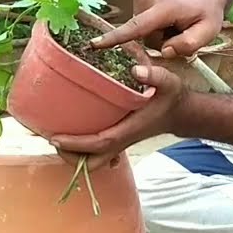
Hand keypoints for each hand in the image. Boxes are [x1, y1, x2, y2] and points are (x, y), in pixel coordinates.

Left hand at [49, 64, 186, 156]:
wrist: (180, 113)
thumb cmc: (171, 98)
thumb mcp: (167, 82)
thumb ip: (154, 75)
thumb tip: (135, 70)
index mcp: (129, 130)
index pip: (99, 143)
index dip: (76, 144)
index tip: (55, 138)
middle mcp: (121, 141)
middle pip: (91, 162)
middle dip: (70, 156)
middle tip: (52, 138)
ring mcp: (119, 144)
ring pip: (92, 161)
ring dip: (73, 155)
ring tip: (56, 136)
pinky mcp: (118, 141)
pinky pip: (96, 153)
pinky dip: (81, 150)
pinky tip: (71, 134)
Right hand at [93, 0, 227, 57]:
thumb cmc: (208, 9)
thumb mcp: (209, 30)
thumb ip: (188, 44)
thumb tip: (165, 51)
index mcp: (164, 7)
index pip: (137, 27)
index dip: (115, 38)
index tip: (94, 44)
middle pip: (144, 35)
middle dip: (161, 39)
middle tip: (180, 29)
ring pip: (142, 29)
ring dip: (158, 31)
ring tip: (175, 20)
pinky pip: (141, 19)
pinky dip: (154, 22)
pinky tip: (168, 15)